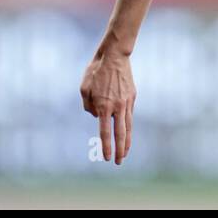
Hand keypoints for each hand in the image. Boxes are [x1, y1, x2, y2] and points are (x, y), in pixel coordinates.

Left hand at [80, 48, 134, 164]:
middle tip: (119, 162)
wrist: (114, 55)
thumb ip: (88, 106)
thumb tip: (97, 115)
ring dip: (127, 142)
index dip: (106, 147)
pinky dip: (128, 125)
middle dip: (120, 150)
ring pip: (128, 127)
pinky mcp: (132, 96)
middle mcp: (116, 106)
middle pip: (120, 134)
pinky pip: (129, 114)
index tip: (106, 158)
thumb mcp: (84, 88)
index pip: (105, 132)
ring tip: (126, 153)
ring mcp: (126, 102)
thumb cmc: (95, 71)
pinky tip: (127, 132)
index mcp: (103, 106)